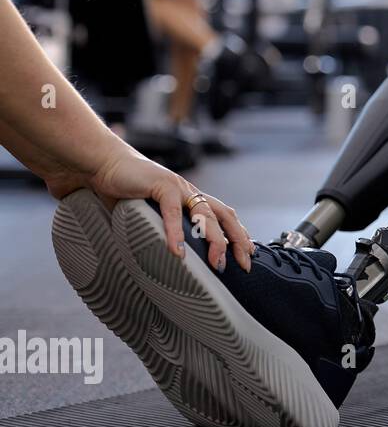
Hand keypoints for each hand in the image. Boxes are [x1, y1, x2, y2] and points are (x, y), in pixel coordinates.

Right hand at [49, 144, 253, 272]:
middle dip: (237, 240)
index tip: (247, 254)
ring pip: (206, 215)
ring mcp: (177, 187)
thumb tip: (166, 256)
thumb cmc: (123, 189)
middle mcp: (189, 191)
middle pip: (224, 216)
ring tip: (217, 262)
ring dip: (214, 241)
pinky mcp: (161, 185)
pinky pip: (173, 213)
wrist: (102, 163)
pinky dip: (176, 234)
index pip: (224, 215)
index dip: (238, 234)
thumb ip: (161, 229)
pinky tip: (178, 252)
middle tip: (243, 263)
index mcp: (190, 197)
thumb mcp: (149, 214)